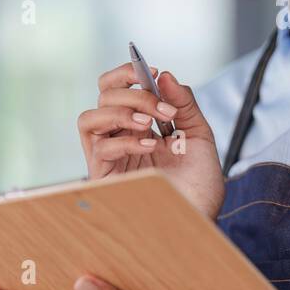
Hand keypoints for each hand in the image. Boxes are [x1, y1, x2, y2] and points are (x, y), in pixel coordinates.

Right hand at [77, 62, 223, 220]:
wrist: (200, 219)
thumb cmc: (198, 185)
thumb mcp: (199, 135)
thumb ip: (184, 104)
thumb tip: (164, 74)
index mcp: (139, 125)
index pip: (116, 88)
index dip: (127, 73)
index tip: (153, 70)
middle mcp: (120, 137)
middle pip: (103, 95)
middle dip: (134, 93)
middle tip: (163, 109)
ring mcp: (109, 157)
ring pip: (89, 117)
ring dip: (121, 112)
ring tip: (150, 124)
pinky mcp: (104, 178)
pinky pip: (100, 147)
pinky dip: (126, 140)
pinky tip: (151, 147)